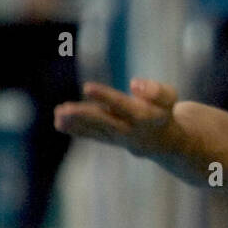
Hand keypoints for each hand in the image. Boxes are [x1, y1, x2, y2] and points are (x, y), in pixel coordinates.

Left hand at [54, 78, 180, 158]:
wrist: (164, 143)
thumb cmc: (163, 112)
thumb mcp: (169, 98)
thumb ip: (156, 91)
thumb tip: (134, 84)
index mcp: (145, 117)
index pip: (123, 106)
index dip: (106, 97)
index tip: (87, 87)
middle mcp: (129, 130)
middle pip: (104, 123)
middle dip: (84, 116)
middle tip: (64, 110)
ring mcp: (116, 137)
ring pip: (94, 130)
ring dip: (75, 123)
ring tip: (58, 114)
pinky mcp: (108, 139)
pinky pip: (91, 135)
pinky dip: (75, 130)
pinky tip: (58, 122)